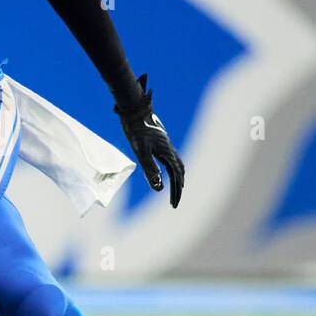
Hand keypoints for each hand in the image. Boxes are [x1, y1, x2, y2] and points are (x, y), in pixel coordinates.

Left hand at [115, 74, 184, 207]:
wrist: (136, 110)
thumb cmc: (137, 131)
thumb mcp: (141, 152)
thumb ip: (150, 170)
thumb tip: (158, 188)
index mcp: (167, 154)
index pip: (176, 178)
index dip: (175, 192)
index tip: (173, 204)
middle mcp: (170, 150)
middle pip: (179, 173)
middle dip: (177, 189)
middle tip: (174, 202)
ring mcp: (167, 146)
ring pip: (177, 165)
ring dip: (178, 179)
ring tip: (176, 189)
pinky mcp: (162, 142)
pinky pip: (172, 159)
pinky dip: (174, 169)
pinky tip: (167, 171)